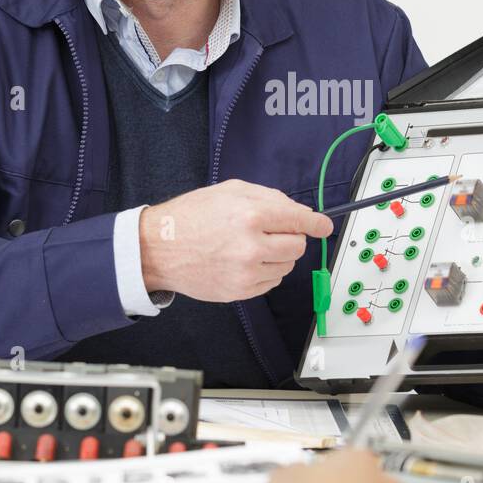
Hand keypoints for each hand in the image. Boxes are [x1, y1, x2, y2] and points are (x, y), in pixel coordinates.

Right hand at [138, 179, 332, 300]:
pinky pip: (271, 283)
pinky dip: (265, 272)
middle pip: (297, 246)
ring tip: (251, 246)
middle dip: (291, 237)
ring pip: (286, 266)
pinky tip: (244, 261)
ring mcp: (246, 273)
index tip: (324, 226)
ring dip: (277, 256)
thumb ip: (270, 198)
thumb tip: (300, 211)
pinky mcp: (240, 291)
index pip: (300, 221)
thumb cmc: (191, 216)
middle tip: (273, 232)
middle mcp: (251, 246)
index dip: (317, 223)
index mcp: (251, 215)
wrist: (158, 248)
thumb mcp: (230, 191)